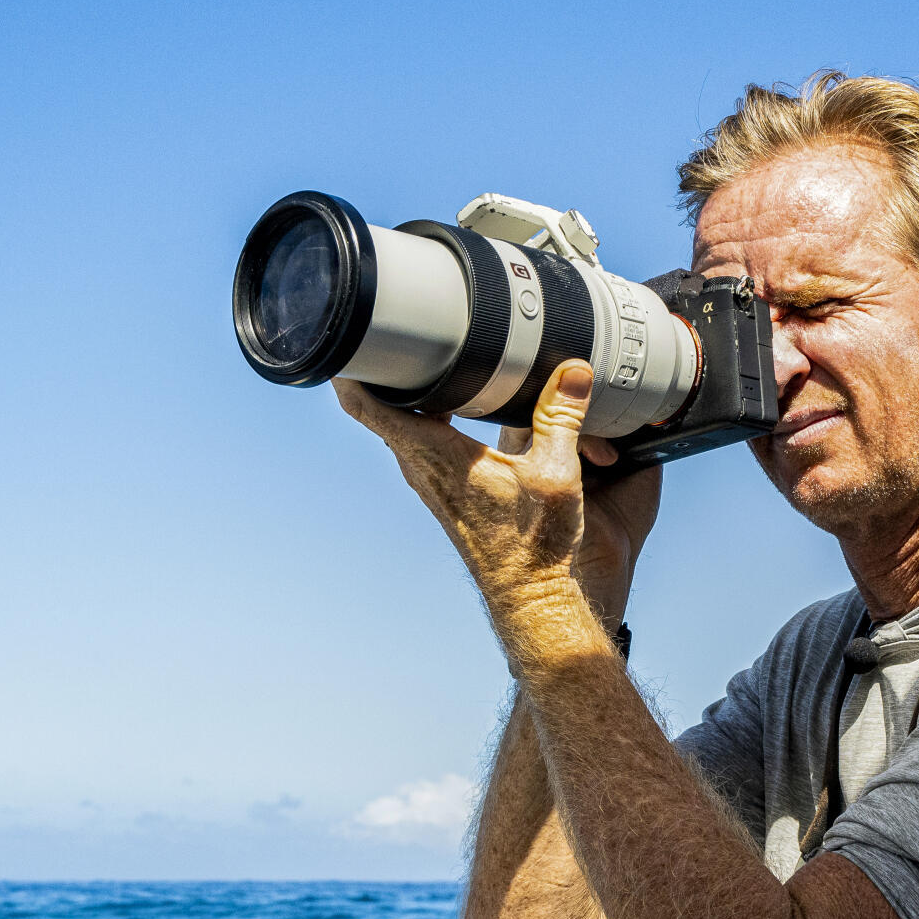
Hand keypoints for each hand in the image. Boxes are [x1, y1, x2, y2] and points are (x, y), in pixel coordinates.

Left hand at [336, 363, 657, 633]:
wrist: (530, 595)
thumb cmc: (535, 544)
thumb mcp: (556, 474)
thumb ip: (562, 416)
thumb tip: (573, 369)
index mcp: (435, 454)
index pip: (367, 406)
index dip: (349, 368)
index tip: (345, 333)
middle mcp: (420, 466)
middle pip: (376, 406)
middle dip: (378, 366)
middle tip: (387, 324)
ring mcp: (427, 479)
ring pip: (396, 422)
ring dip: (402, 390)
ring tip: (415, 351)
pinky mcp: (441, 488)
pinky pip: (416, 438)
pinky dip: (422, 412)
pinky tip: (450, 399)